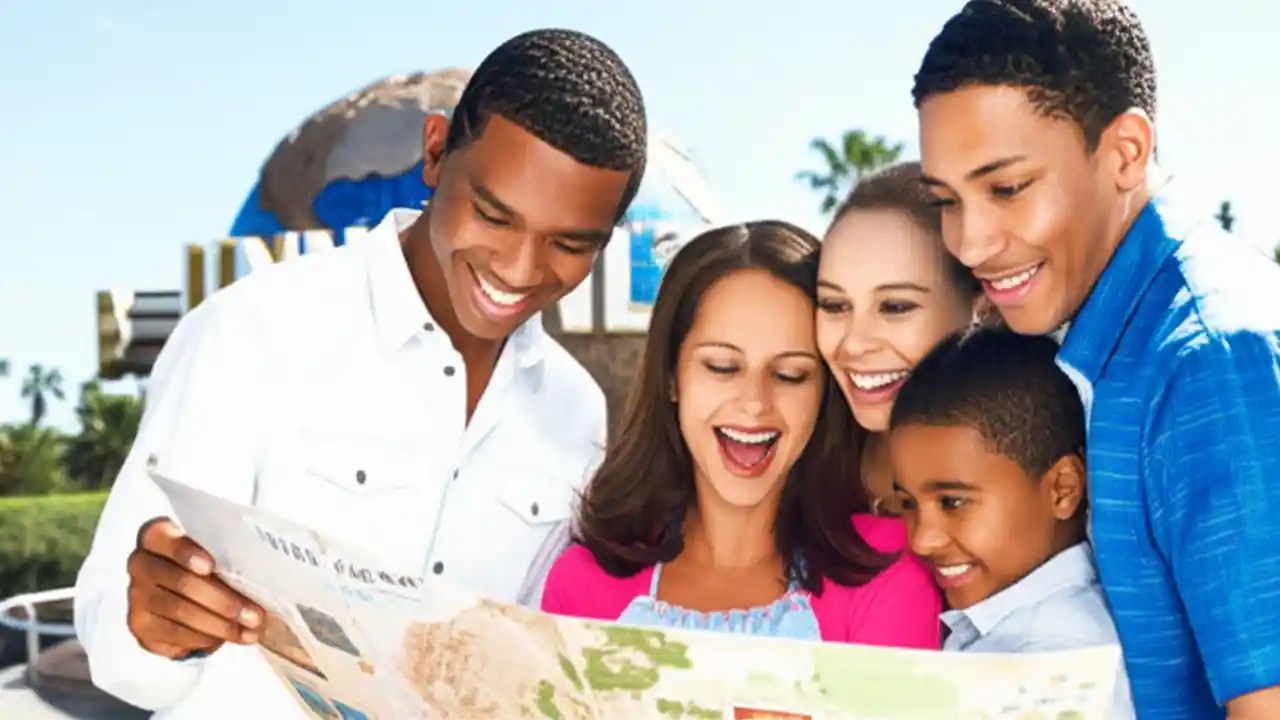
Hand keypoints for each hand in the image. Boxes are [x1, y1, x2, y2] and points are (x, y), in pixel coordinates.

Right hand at [126, 517, 263, 658]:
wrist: (177, 594)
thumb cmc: (203, 564)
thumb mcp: (211, 552)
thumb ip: (223, 556)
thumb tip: (262, 575)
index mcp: (156, 536)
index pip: (163, 538)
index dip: (186, 552)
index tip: (210, 566)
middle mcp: (140, 564)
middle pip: (180, 582)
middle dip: (222, 601)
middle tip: (254, 615)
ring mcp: (136, 596)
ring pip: (180, 612)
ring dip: (220, 624)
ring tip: (250, 631)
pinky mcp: (139, 625)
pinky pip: (174, 634)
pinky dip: (204, 638)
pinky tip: (226, 638)